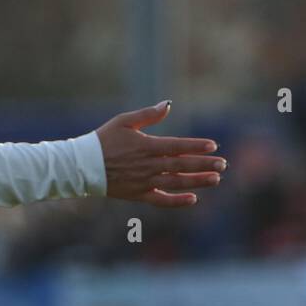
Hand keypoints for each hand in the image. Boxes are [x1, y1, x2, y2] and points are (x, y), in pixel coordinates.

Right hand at [94, 101, 226, 207]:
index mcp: (145, 146)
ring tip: (215, 179)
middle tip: (222, 164)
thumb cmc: (103, 140)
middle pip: (181, 165)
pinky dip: (177, 201)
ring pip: (176, 182)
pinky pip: (161, 200)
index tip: (213, 146)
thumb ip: (147, 115)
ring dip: (197, 181)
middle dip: (204, 164)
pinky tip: (193, 199)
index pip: (177, 146)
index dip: (196, 146)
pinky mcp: (137, 194)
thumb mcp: (123, 121)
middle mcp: (147, 165)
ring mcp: (143, 181)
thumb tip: (168, 104)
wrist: (82, 165)